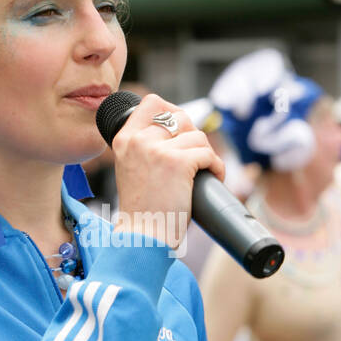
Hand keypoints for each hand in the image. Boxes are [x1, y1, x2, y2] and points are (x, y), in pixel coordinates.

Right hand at [112, 93, 225, 249]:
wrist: (142, 237)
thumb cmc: (143, 210)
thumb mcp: (132, 168)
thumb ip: (145, 146)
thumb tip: (179, 129)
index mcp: (124, 139)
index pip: (152, 102)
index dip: (173, 111)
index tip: (181, 131)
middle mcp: (138, 140)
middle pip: (180, 116)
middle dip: (193, 136)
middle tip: (194, 159)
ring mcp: (157, 150)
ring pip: (198, 136)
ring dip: (206, 154)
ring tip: (202, 173)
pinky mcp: (178, 163)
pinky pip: (208, 154)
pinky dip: (216, 167)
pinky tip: (212, 178)